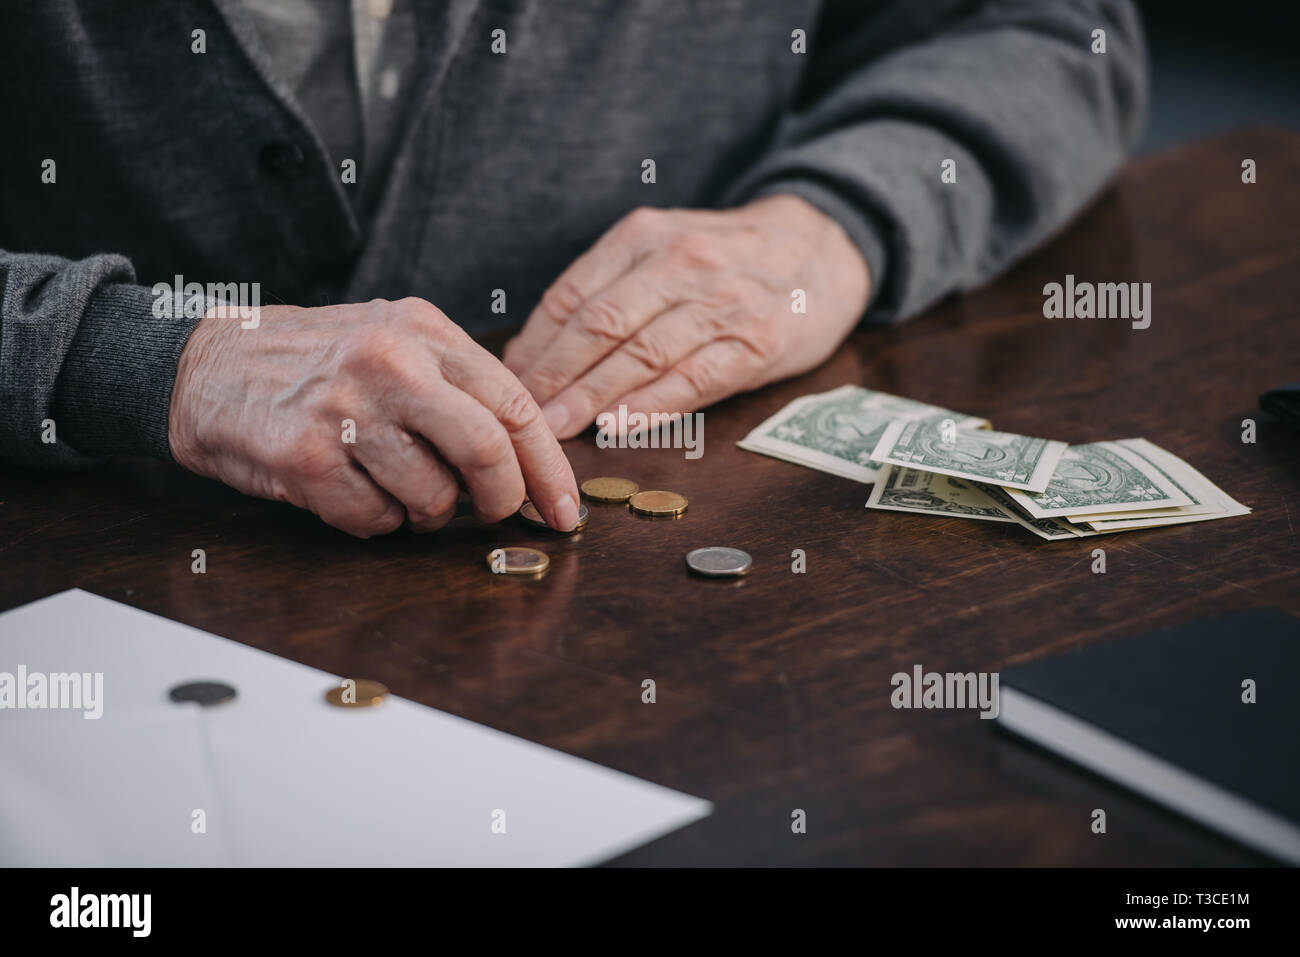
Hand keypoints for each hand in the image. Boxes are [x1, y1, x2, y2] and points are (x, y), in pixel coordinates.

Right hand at [168, 298, 581, 536]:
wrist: (204, 367)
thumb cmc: (314, 363)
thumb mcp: (393, 342)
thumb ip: (460, 387)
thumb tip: (529, 460)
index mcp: (422, 330)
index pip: (514, 405)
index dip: (549, 468)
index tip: (564, 510)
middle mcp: (388, 362)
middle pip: (486, 450)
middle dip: (502, 499)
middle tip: (493, 514)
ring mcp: (345, 409)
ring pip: (431, 496)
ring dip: (426, 512)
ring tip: (396, 486)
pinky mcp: (305, 457)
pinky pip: (375, 519)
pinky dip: (376, 521)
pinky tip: (352, 491)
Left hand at [503, 195, 870, 437]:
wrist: (822, 247)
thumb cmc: (728, 259)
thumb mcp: (665, 249)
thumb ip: (608, 292)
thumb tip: (533, 354)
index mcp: (645, 237)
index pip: (572, 295)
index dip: (533, 345)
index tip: (503, 384)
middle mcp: (680, 262)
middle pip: (599, 324)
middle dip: (552, 376)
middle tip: (516, 416)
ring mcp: (721, 302)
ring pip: (641, 353)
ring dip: (591, 397)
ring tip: (553, 431)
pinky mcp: (756, 342)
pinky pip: (694, 378)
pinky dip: (651, 406)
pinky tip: (617, 426)